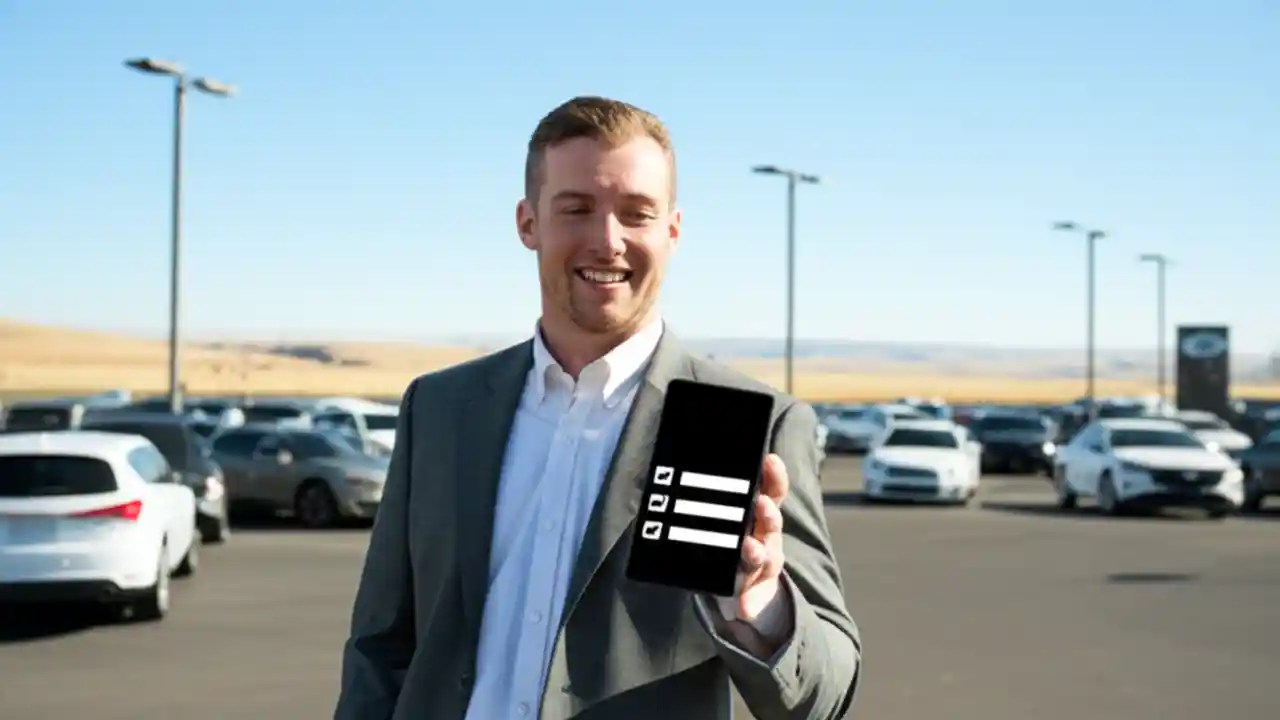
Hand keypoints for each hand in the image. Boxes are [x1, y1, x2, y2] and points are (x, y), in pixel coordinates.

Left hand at [734, 453, 789, 623]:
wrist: (749, 582)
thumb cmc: (735, 535)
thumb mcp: (733, 514)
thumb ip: (723, 494)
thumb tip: (703, 467)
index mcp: (762, 513)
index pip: (773, 490)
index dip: (774, 476)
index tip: (769, 460)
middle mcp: (767, 536)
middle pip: (772, 523)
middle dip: (767, 513)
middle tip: (761, 504)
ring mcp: (765, 564)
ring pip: (766, 557)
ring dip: (758, 553)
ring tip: (749, 550)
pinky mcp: (759, 590)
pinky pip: (757, 597)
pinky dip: (751, 602)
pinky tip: (744, 608)